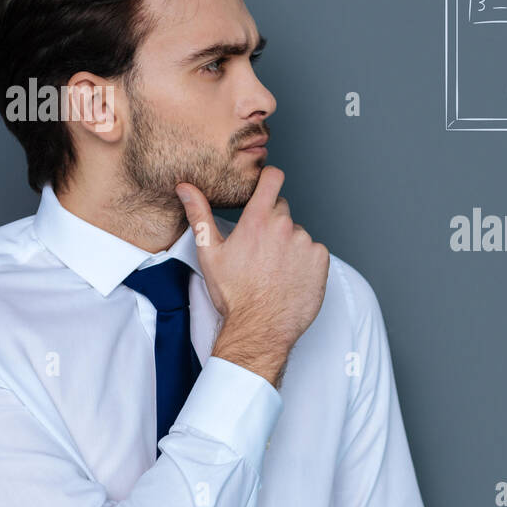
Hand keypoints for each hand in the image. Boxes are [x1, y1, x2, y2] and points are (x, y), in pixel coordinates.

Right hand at [176, 166, 328, 384]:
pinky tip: (290, 276)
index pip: (272, 178)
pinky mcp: (320, 260)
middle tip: (260, 250)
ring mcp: (306, 243)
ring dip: (289, 244)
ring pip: (297, 233)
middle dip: (272, 223)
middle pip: (282, 210)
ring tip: (274, 269)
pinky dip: (305, 260)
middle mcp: (285, 226)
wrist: (260, 328)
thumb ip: (200, 215)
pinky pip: (314, 251)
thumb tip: (186, 188)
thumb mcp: (209, 253)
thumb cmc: (234, 294)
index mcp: (258, 220)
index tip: (266, 187)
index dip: (269, 180)